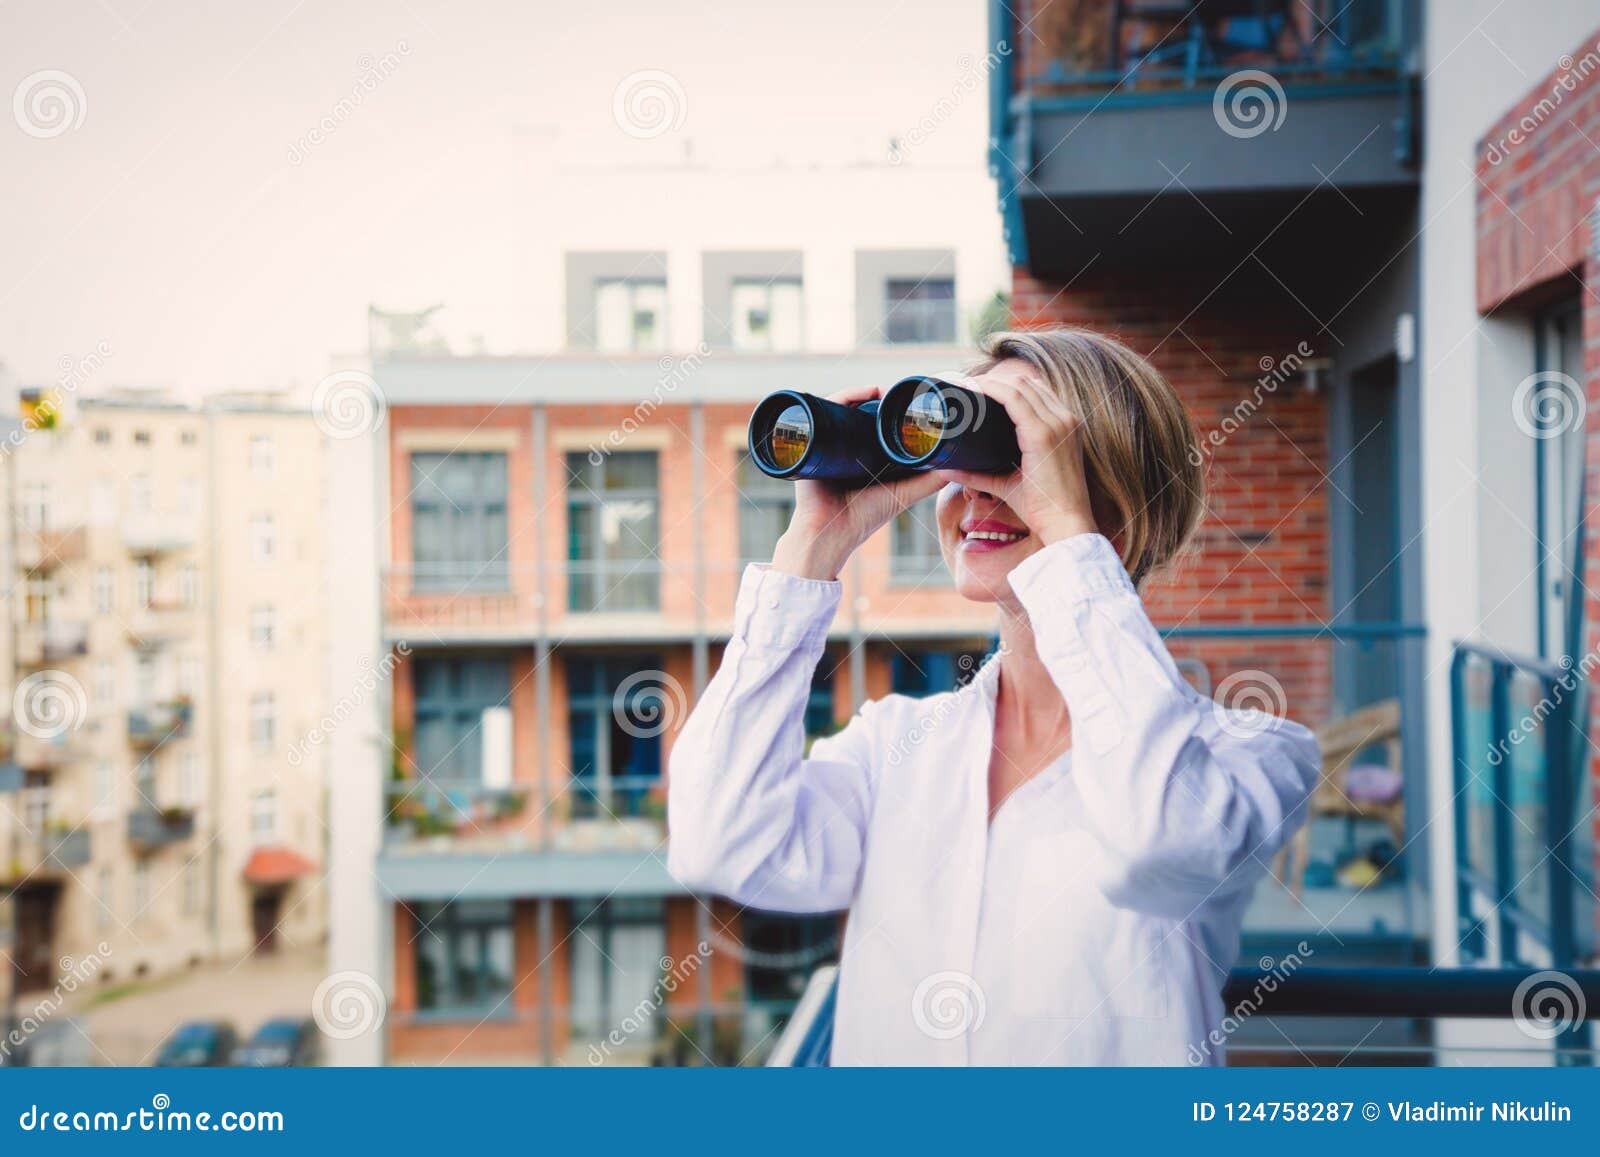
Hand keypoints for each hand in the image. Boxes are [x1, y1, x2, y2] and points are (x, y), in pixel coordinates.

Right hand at [770, 384, 944, 580]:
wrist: (830, 531)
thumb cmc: (864, 516)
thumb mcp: (904, 493)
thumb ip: (930, 480)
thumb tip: (964, 465)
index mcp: (863, 451)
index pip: (876, 419)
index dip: (893, 406)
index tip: (914, 397)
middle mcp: (845, 441)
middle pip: (860, 407)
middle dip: (880, 397)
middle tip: (903, 392)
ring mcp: (828, 438)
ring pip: (846, 404)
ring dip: (866, 393)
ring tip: (887, 393)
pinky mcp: (814, 438)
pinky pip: (827, 406)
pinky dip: (846, 395)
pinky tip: (868, 393)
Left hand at [938, 368, 1098, 545]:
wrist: (1065, 524)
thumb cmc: (1041, 507)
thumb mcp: (1008, 483)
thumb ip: (979, 474)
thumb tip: (946, 469)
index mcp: (1063, 426)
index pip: (1034, 391)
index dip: (1005, 384)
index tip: (976, 388)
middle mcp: (1065, 419)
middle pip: (1025, 383)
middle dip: (993, 380)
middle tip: (964, 385)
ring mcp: (1057, 424)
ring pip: (1019, 386)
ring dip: (989, 381)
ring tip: (964, 385)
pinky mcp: (1044, 434)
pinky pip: (1015, 399)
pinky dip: (993, 390)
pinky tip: (975, 389)